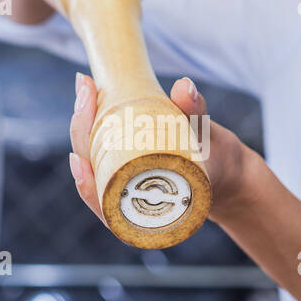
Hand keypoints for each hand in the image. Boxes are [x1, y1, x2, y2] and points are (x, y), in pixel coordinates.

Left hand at [67, 72, 256, 224]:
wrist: (221, 167)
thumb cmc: (215, 164)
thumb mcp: (208, 144)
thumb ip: (195, 115)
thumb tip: (185, 87)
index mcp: (141, 214)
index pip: (103, 203)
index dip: (85, 184)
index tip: (79, 158)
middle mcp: (124, 196)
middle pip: (90, 168)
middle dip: (81, 129)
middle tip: (86, 90)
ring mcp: (119, 174)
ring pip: (90, 151)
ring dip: (82, 118)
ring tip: (85, 86)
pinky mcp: (121, 156)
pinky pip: (99, 140)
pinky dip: (92, 116)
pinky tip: (88, 90)